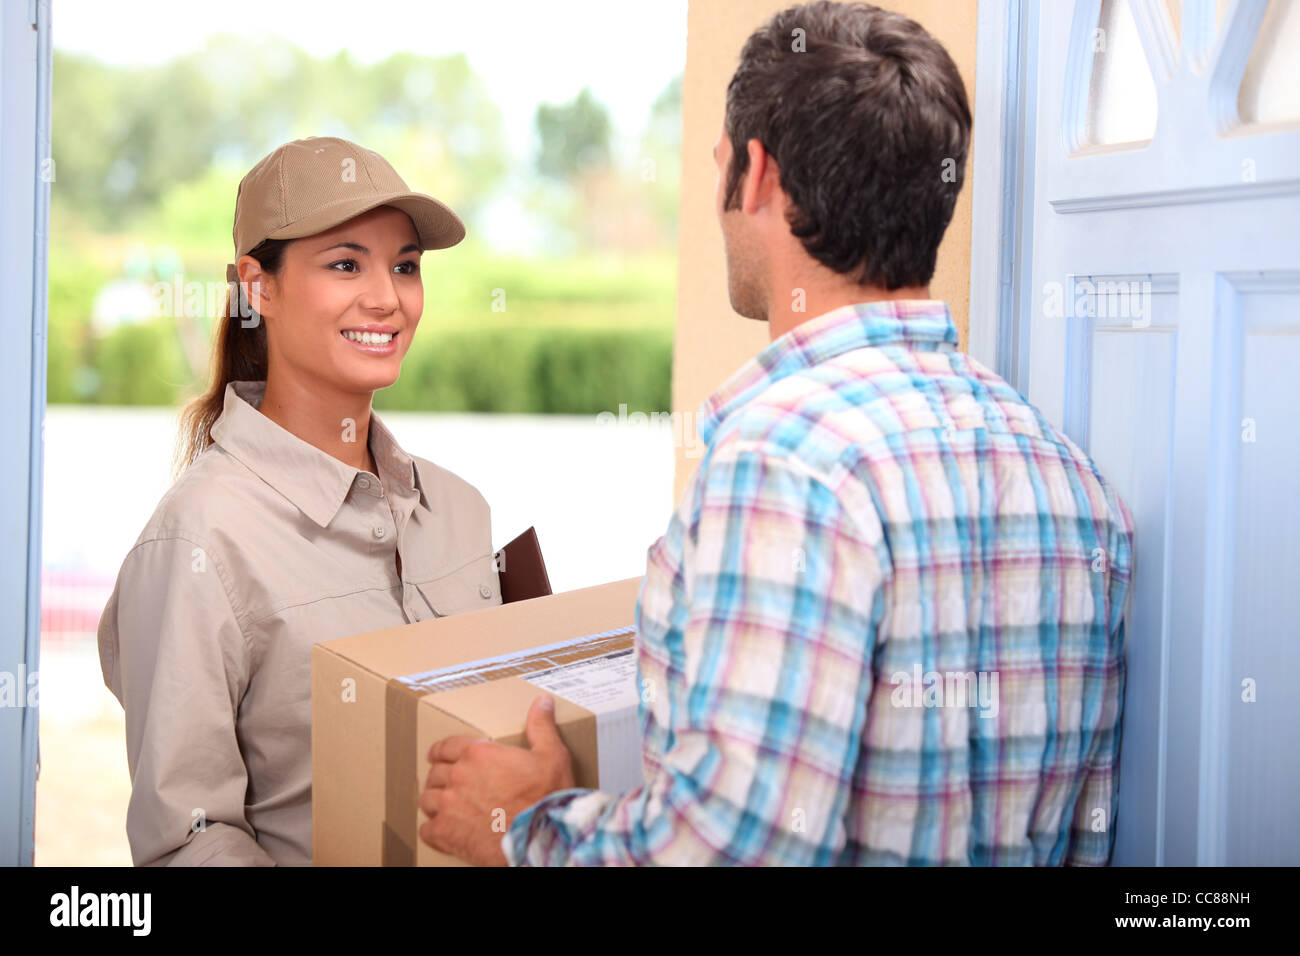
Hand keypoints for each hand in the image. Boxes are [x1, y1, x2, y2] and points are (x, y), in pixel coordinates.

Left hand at [418, 694, 575, 865]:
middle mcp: (458, 776)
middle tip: (447, 784)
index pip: (446, 747)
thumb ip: (541, 726)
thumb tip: (542, 701)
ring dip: (434, 802)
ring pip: (427, 800)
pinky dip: (433, 830)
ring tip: (443, 807)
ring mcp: (449, 805)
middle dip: (440, 777)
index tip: (438, 755)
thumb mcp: (551, 755)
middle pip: (435, 773)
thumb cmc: (547, 796)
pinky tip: (442, 831)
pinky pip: (427, 830)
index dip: (441, 751)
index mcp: (478, 753)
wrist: (541, 837)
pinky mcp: (446, 833)